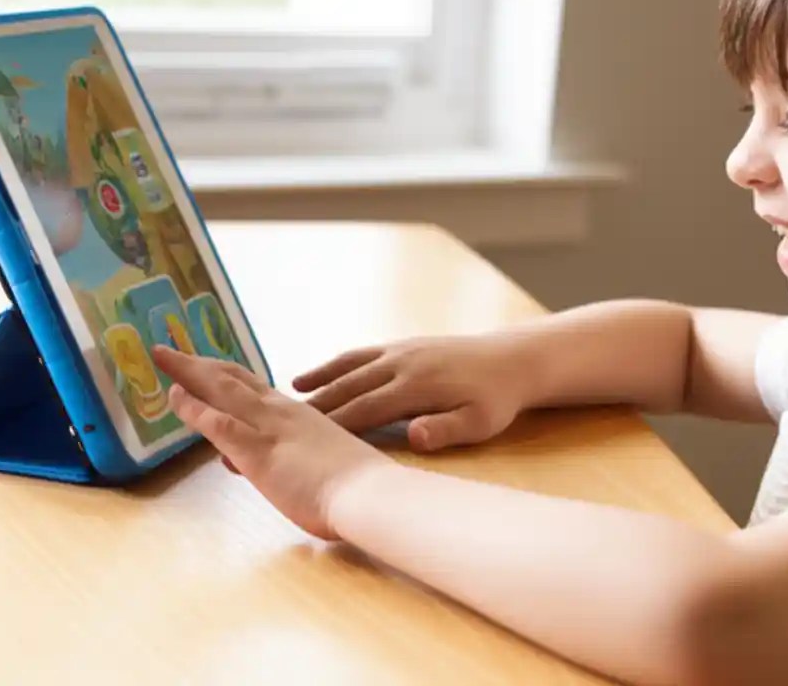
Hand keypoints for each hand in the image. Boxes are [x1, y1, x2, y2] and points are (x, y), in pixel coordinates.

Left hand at [152, 346, 396, 540]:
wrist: (368, 493)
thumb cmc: (356, 486)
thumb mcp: (323, 462)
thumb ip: (296, 458)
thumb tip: (268, 464)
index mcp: (298, 415)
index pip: (256, 387)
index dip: (227, 375)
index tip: (207, 365)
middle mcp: (281, 412)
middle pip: (234, 379)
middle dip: (201, 365)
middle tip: (172, 353)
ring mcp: (268, 428)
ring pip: (222, 390)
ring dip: (189, 374)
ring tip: (163, 359)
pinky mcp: (258, 451)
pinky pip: (219, 423)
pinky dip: (193, 407)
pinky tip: (174, 397)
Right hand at [293, 334, 530, 451]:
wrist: (512, 359)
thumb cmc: (497, 399)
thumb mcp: (481, 423)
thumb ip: (446, 430)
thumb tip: (413, 435)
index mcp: (415, 388)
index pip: (363, 411)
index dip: (330, 427)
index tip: (299, 443)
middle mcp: (399, 365)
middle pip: (346, 389)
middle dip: (311, 408)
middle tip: (275, 425)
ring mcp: (397, 351)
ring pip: (346, 368)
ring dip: (315, 384)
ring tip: (279, 399)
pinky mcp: (400, 345)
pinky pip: (357, 355)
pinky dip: (331, 366)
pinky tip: (309, 378)